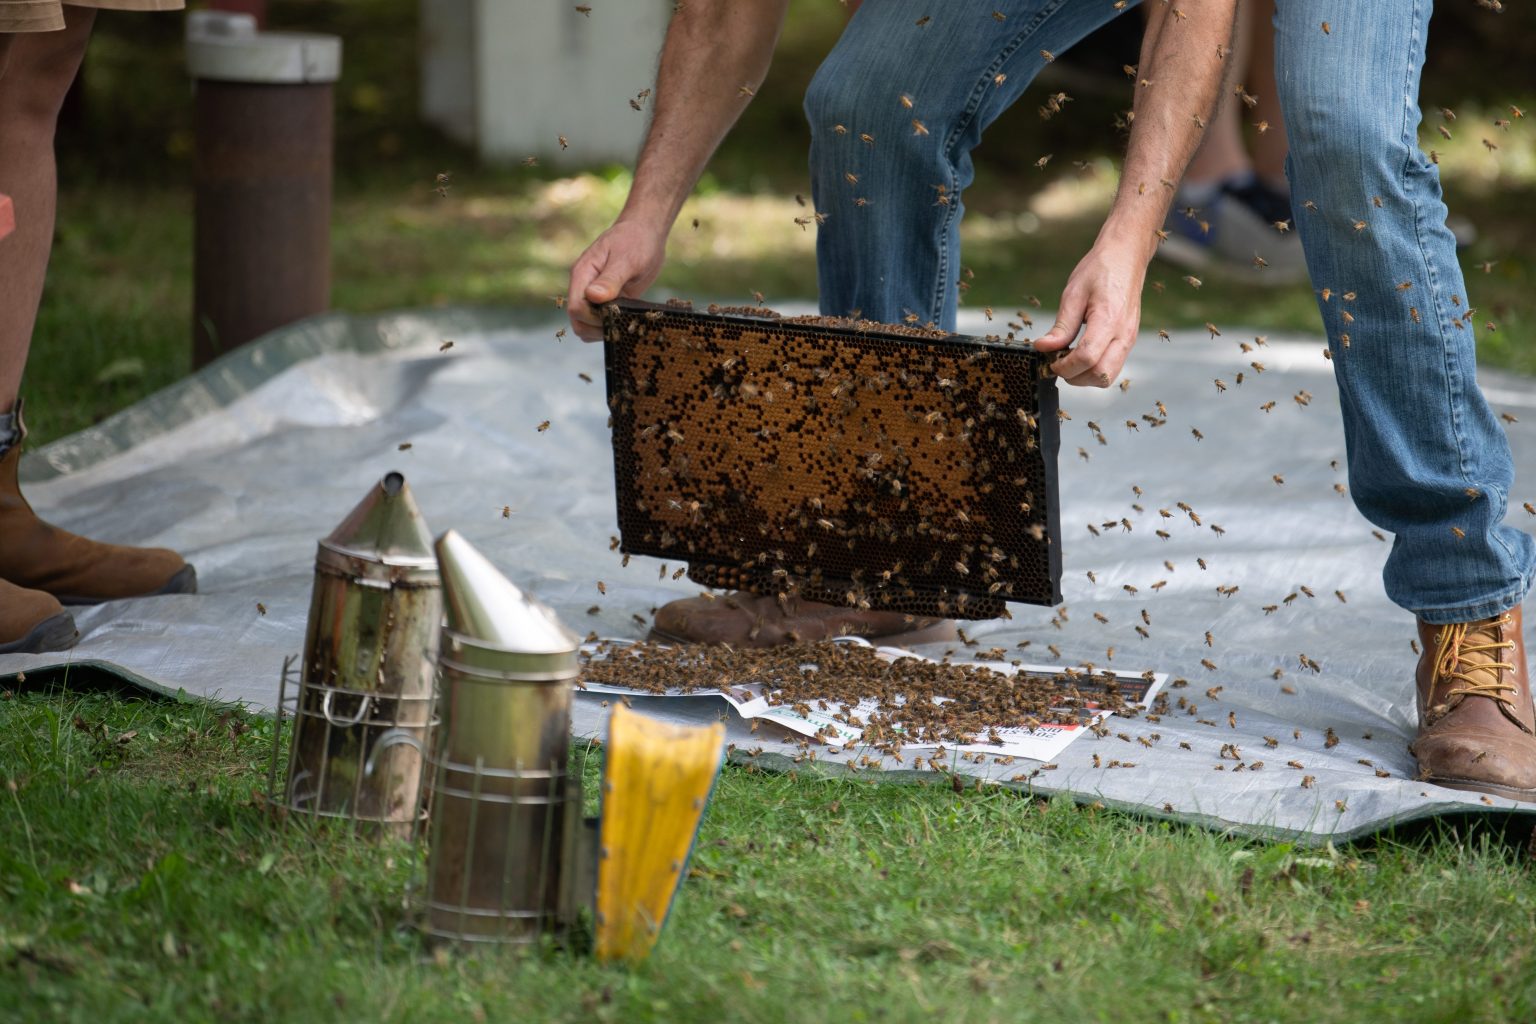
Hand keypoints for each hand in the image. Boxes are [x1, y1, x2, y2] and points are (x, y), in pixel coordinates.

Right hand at [567, 219, 668, 341]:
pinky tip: (628, 319)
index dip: (593, 318)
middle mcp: (584, 286)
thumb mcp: (626, 259)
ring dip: (605, 329)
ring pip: (587, 325)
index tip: (615, 314)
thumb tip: (593, 296)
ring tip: (627, 320)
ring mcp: (594, 295)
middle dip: (597, 328)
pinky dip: (613, 326)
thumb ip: (610, 279)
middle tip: (622, 320)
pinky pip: (601, 322)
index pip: (575, 308)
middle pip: (578, 321)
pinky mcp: (607, 301)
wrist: (645, 232)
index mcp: (583, 274)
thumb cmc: (635, 240)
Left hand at [1032, 236, 1146, 387]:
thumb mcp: (1073, 294)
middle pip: (1101, 375)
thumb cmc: (1101, 270)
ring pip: (1108, 376)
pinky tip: (1080, 355)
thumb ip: (1061, 326)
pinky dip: (1094, 369)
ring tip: (1068, 359)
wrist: (1126, 258)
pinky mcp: (1128, 340)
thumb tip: (1043, 347)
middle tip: (1058, 364)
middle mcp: (1124, 334)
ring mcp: (1129, 339)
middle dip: (1075, 377)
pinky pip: (1112, 366)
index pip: (1087, 358)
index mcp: (1109, 320)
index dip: (1065, 366)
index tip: (1050, 361)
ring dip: (1085, 376)